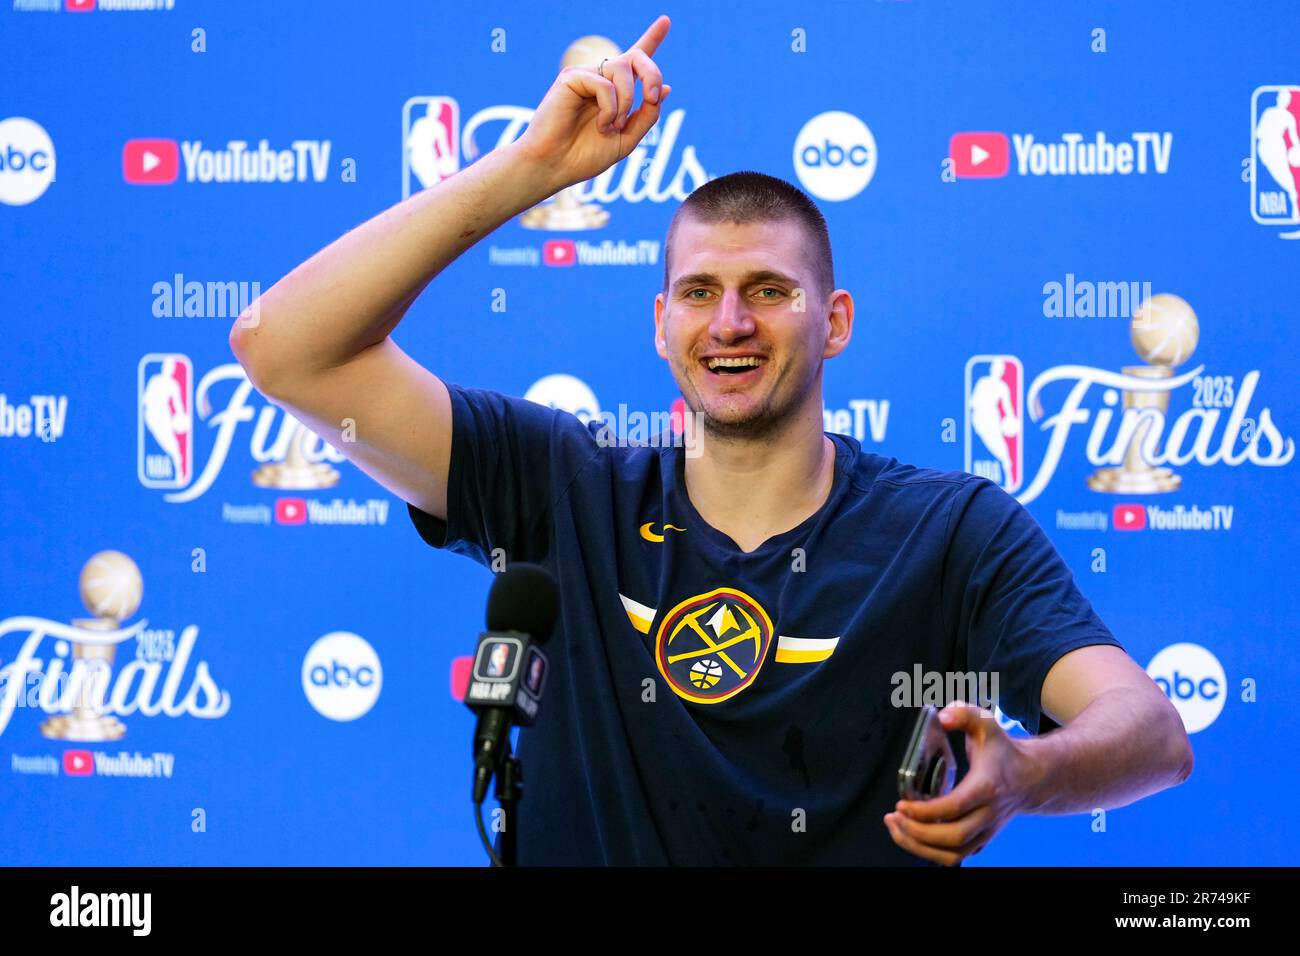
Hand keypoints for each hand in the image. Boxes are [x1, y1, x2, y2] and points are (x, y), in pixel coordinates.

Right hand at [513, 14, 671, 191]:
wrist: (556, 166)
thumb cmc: (585, 156)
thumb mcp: (627, 139)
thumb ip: (647, 116)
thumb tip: (665, 89)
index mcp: (616, 93)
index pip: (636, 62)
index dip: (652, 39)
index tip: (665, 21)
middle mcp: (601, 79)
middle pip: (636, 58)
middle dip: (652, 74)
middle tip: (651, 98)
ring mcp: (586, 76)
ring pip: (622, 70)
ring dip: (626, 102)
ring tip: (611, 126)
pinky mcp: (571, 78)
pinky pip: (605, 84)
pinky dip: (610, 108)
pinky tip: (600, 125)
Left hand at [884, 701, 1035, 865]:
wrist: (1031, 779)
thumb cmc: (1003, 752)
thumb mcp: (986, 724)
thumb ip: (964, 713)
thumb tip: (942, 716)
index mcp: (986, 788)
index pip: (954, 808)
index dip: (925, 811)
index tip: (902, 803)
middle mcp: (988, 815)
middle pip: (953, 837)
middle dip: (918, 832)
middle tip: (894, 816)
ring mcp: (985, 831)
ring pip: (953, 854)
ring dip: (920, 847)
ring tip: (897, 827)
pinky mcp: (980, 840)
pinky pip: (954, 856)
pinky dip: (930, 852)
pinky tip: (911, 834)